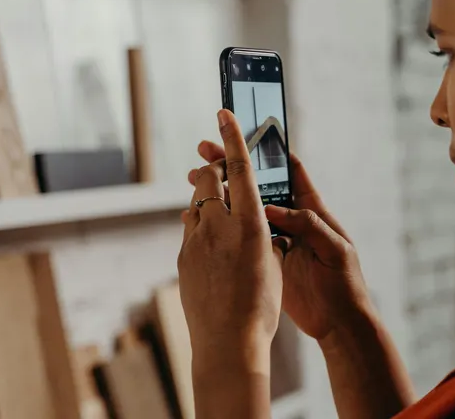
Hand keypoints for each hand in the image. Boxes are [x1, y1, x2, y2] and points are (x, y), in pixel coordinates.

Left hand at [178, 110, 282, 377]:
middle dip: (213, 168)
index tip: (223, 112)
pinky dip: (199, 224)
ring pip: (196, 203)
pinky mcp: (182, 256)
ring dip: (205, 197)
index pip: (239, 168)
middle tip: (214, 165)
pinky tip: (208, 238)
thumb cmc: (261, 306)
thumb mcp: (272, 264)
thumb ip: (262, 235)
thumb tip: (253, 222)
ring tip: (216, 207)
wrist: (227, 342)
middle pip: (210, 180)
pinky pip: (190, 228)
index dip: (232, 137)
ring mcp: (196, 240)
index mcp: (251, 224)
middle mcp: (220, 225)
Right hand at [191, 141, 374, 343]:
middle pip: (259, 184)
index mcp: (312, 210)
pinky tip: (198, 216)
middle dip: (232, 165)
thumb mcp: (334, 250)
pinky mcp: (263, 256)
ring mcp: (274, 237)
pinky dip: (219, 223)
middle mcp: (291, 218)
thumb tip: (273, 209)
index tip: (247, 133)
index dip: (271, 151)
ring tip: (194, 177)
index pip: (291, 172)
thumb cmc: (345, 285)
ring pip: (243, 206)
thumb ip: (309, 226)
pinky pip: (238, 233)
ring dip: (220, 191)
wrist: (338, 324)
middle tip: (205, 149)